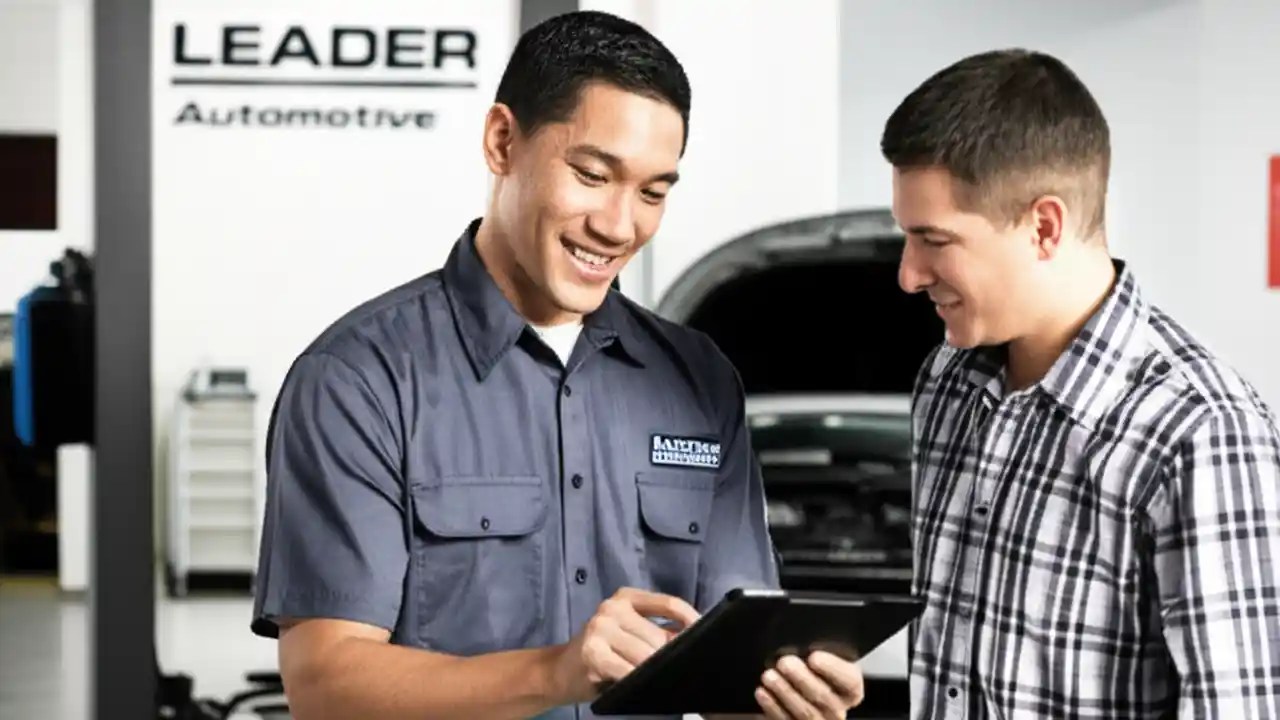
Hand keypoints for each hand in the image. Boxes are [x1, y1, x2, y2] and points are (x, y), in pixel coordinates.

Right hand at [551, 587, 700, 703]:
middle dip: (670, 656)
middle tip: (675, 671)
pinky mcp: (592, 651)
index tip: (707, 638)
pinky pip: (627, 670)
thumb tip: (694, 638)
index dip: (691, 621)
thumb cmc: (602, 653)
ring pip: (646, 656)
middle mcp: (612, 607)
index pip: (669, 604)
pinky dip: (635, 680)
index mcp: (626, 597)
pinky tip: (636, 684)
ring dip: (653, 672)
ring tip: (653, 680)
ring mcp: (600, 627)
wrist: (559, 671)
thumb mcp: (629, 633)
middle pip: (659, 635)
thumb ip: (658, 631)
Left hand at [753, 652, 863, 718]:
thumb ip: (816, 652)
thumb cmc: (808, 671)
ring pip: (805, 712)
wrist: (794, 691)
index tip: (814, 657)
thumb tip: (803, 641)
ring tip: (769, 675)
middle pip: (824, 697)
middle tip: (785, 662)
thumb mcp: (819, 659)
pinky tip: (763, 692)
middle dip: (802, 678)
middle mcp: (837, 709)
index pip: (851, 681)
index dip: (833, 669)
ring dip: (784, 692)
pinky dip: (772, 707)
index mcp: (849, 689)